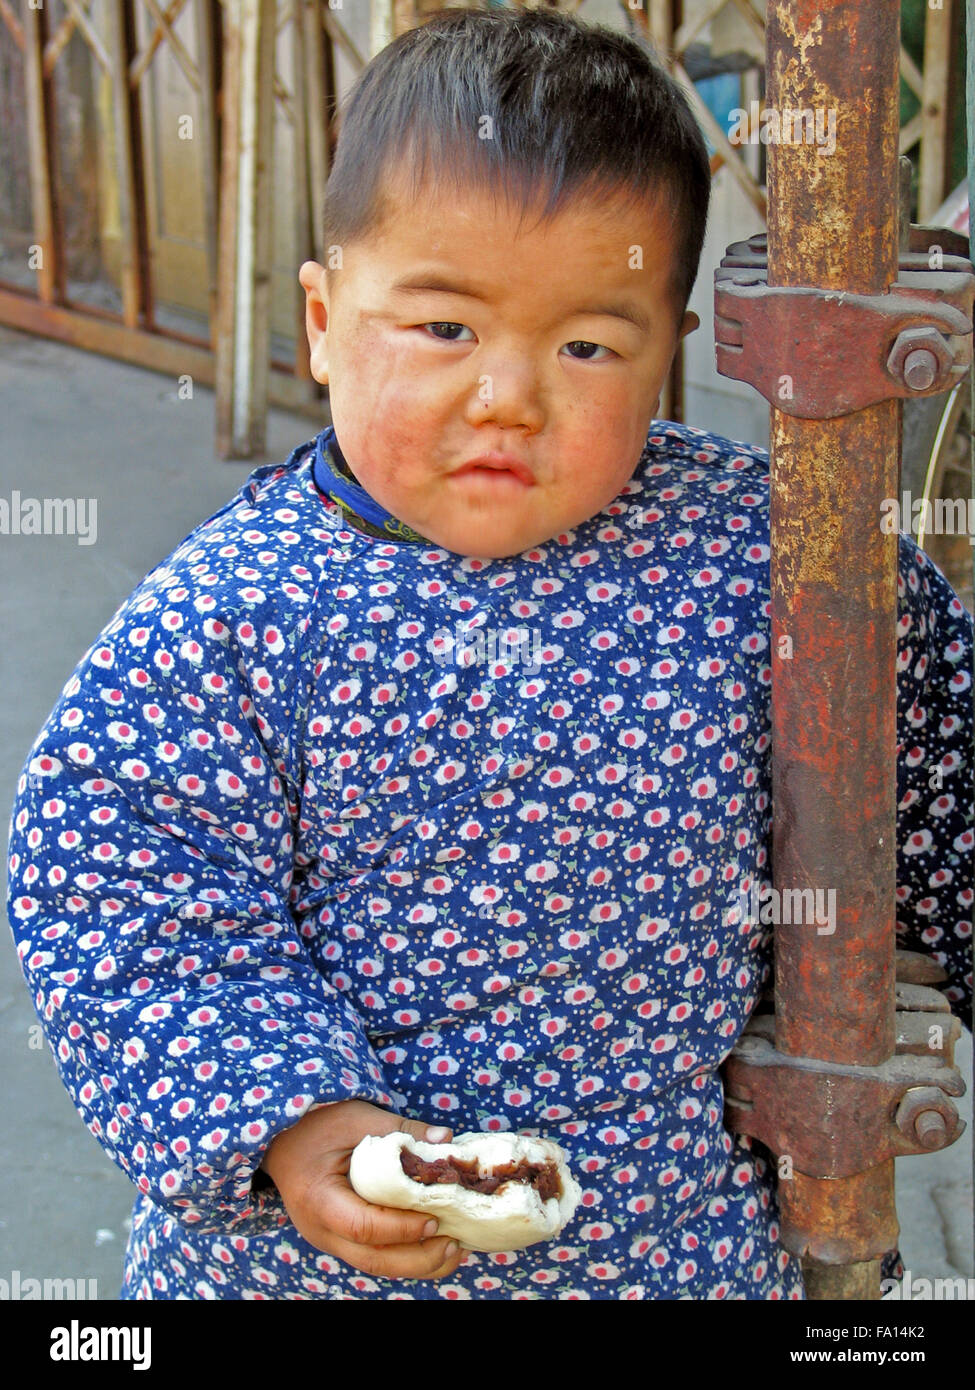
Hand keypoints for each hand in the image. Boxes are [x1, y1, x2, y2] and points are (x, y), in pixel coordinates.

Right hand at [260, 1100, 464, 1281]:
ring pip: (375, 1265)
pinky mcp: (340, 1239)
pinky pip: (374, 1255)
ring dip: (416, 1263)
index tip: (434, 1219)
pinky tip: (434, 1247)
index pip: (363, 1226)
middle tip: (454, 1244)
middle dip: (418, 1258)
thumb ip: (400, 1130)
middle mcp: (320, 1230)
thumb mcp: (356, 1118)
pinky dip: (404, 1255)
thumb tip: (446, 1140)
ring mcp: (328, 1239)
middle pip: (372, 1259)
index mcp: (318, 1199)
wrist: (282, 1141)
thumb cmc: (316, 1126)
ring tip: (453, 1251)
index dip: (401, 1228)